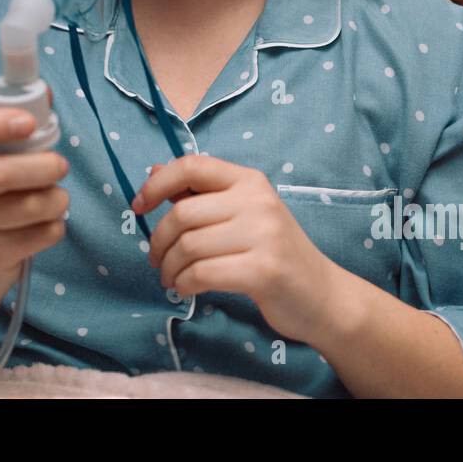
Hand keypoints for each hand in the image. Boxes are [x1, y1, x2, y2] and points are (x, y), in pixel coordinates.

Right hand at [0, 88, 67, 286]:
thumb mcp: (2, 155)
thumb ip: (24, 124)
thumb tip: (44, 92)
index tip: (28, 123)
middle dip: (41, 167)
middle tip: (60, 165)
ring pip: (27, 207)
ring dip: (56, 199)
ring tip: (56, 198)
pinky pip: (41, 235)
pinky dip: (55, 227)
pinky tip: (46, 224)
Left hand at [132, 154, 340, 343]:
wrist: (323, 295)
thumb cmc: (274, 253)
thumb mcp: (242, 215)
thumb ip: (200, 195)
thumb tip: (153, 172)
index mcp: (249, 181)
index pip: (192, 166)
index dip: (157, 184)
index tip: (139, 206)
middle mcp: (257, 201)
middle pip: (182, 213)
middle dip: (159, 241)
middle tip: (156, 260)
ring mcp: (263, 235)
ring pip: (188, 246)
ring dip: (169, 268)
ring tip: (171, 278)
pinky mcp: (263, 270)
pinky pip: (202, 273)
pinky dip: (184, 284)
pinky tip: (186, 288)